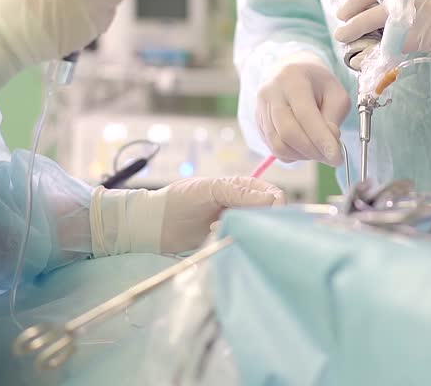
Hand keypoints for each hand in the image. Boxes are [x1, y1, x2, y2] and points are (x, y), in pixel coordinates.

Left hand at [90, 177, 284, 256]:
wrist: (154, 224)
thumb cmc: (179, 200)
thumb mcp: (209, 189)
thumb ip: (239, 193)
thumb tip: (273, 200)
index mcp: (241, 187)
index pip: (273, 195)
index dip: (276, 206)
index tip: (266, 218)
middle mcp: (243, 205)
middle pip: (269, 214)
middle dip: (261, 222)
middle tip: (242, 226)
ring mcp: (236, 224)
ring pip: (257, 230)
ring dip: (247, 232)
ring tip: (223, 230)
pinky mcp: (227, 241)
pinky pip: (243, 243)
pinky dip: (237, 242)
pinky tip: (220, 238)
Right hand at [256, 53, 350, 165]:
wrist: (292, 71)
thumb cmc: (318, 83)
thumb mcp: (336, 94)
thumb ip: (334, 119)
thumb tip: (328, 144)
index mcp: (292, 79)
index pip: (304, 114)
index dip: (321, 139)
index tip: (337, 157)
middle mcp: (270, 92)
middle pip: (288, 132)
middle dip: (312, 151)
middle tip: (331, 157)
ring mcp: (260, 108)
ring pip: (278, 145)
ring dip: (303, 155)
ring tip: (319, 150)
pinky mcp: (258, 123)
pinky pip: (273, 148)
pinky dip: (293, 155)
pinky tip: (306, 147)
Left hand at [334, 0, 430, 73]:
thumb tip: (384, 3)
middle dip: (355, 4)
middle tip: (342, 15)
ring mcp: (425, 7)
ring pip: (378, 15)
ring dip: (356, 26)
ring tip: (343, 34)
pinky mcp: (423, 33)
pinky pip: (389, 40)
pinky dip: (374, 47)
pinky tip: (364, 53)